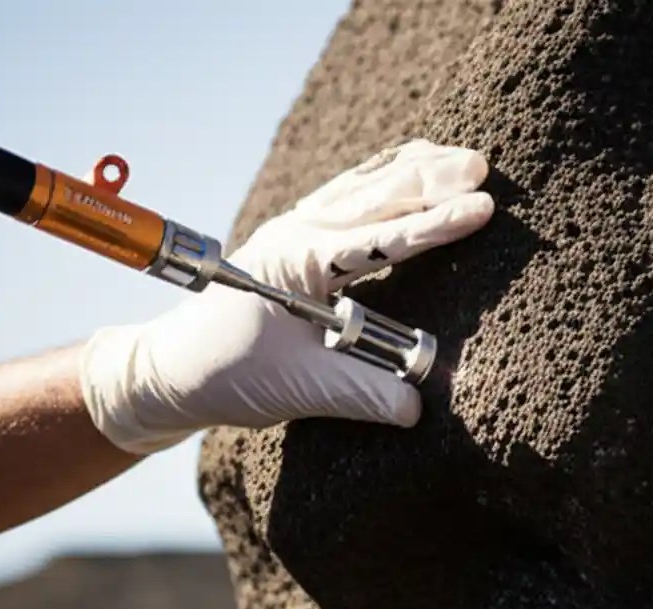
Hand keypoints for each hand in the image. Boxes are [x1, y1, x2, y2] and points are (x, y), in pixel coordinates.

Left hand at [79, 140, 493, 454]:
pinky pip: (349, 197)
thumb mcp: (298, 389)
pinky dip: (385, 179)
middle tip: (482, 166)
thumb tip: (419, 407)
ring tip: (461, 158)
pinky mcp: (298, 243)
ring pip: (364, 187)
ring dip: (414, 172)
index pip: (382, 237)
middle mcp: (298, 234)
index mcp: (298, 259)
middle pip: (376, 195)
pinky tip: (410, 171)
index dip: (436, 225)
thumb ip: (363, 396)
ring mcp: (296, 232)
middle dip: (433, 180)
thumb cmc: (224, 372)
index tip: (482, 209)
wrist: (170, 369)